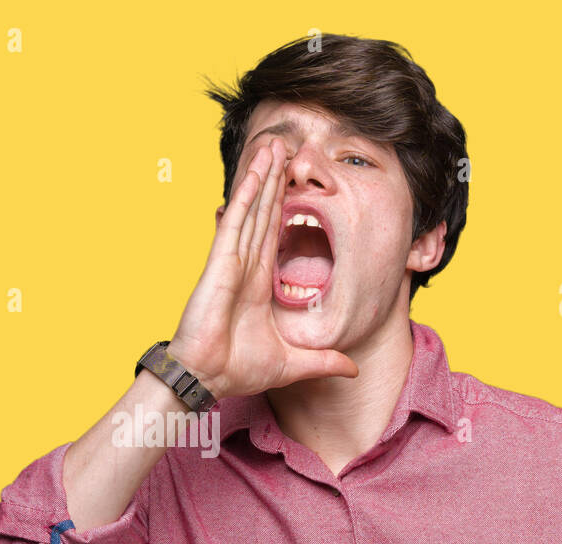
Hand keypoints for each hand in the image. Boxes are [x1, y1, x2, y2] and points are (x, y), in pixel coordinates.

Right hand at [166, 137, 357, 399]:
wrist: (208, 379)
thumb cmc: (238, 370)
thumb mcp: (293, 363)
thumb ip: (323, 361)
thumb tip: (354, 369)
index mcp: (260, 282)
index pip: (277, 234)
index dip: (286, 206)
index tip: (297, 181)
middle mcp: (245, 266)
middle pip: (265, 213)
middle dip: (276, 181)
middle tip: (286, 147)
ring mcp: (231, 260)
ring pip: (253, 209)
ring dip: (263, 177)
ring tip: (274, 145)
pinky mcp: (220, 262)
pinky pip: (236, 221)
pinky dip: (246, 194)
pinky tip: (256, 171)